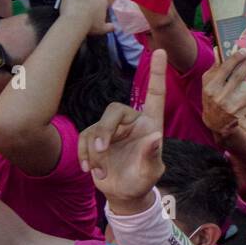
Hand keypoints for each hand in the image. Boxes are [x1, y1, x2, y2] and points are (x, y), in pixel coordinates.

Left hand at [58, 0, 112, 36]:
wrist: (75, 22)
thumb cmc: (90, 25)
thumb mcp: (102, 29)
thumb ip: (109, 27)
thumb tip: (113, 27)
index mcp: (102, 3)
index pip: (104, 2)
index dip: (100, 6)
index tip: (97, 12)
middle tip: (87, 7)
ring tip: (78, 0)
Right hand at [78, 50, 165, 205]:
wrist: (124, 193)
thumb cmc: (142, 180)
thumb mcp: (150, 173)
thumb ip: (151, 156)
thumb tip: (155, 138)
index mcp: (151, 125)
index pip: (155, 95)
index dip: (157, 73)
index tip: (160, 50)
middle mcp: (131, 122)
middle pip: (114, 110)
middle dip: (105, 130)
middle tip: (102, 152)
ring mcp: (112, 130)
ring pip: (96, 128)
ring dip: (94, 151)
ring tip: (100, 172)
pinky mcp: (95, 139)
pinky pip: (85, 139)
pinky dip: (85, 155)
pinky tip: (91, 171)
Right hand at [201, 49, 245, 136]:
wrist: (213, 121)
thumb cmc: (212, 96)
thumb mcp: (209, 82)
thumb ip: (216, 67)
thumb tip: (219, 49)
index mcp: (211, 86)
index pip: (224, 68)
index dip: (235, 58)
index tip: (245, 49)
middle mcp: (220, 96)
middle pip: (238, 77)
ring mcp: (232, 107)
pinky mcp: (241, 115)